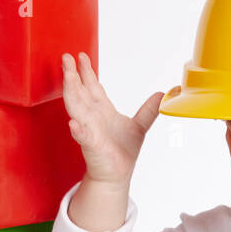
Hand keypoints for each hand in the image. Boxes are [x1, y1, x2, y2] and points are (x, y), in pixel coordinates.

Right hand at [61, 51, 164, 184]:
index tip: (81, 57)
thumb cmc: (123, 151)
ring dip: (71, 92)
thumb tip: (164, 94)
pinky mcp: (91, 146)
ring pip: (77, 108)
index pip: (92, 87)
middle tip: (66, 57)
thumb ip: (149, 110)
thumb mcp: (140, 126)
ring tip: (68, 77)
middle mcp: (92, 117)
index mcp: (102, 111)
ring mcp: (89, 130)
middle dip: (73, 75)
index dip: (87, 72)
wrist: (117, 174)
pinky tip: (74, 123)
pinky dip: (78, 130)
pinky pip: (83, 136)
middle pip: (80, 92)